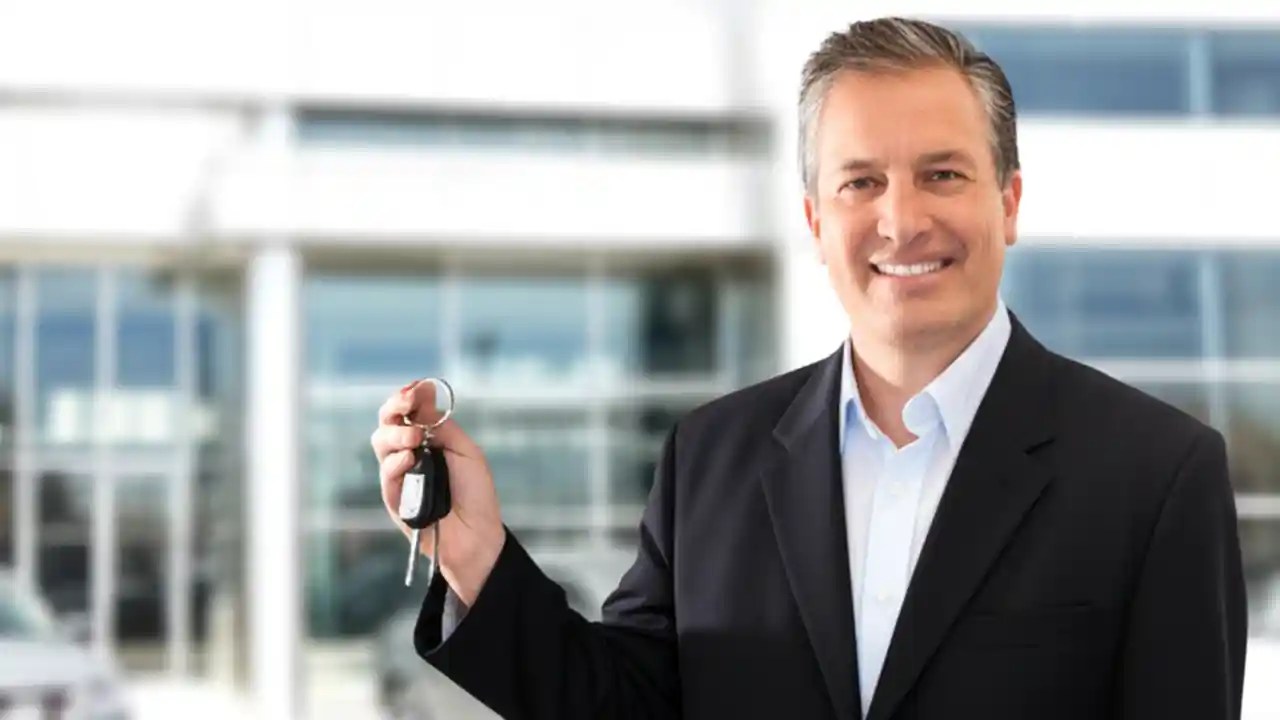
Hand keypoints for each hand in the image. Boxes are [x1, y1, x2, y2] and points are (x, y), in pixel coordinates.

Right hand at [370, 380, 505, 604]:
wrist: (477, 534)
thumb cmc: (475, 493)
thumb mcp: (465, 451)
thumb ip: (442, 425)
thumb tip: (423, 392)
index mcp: (427, 440)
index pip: (407, 411)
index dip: (407, 397)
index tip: (416, 387)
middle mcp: (408, 453)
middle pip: (387, 422)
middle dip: (394, 407)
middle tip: (407, 401)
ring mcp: (399, 475)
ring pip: (381, 443)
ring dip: (395, 433)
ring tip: (414, 436)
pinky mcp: (394, 498)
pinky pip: (387, 474)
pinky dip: (397, 462)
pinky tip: (410, 458)